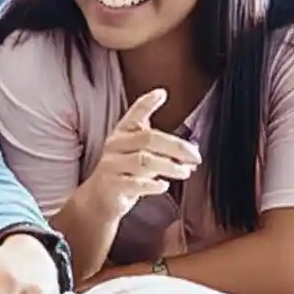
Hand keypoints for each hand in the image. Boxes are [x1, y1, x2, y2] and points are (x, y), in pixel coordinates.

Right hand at [82, 88, 201, 219]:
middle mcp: (115, 145)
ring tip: (184, 172)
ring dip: (170, 167)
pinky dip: (153, 185)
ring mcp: (111, 165)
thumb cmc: (123, 173)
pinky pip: (136, 183)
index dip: (147, 103)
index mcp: (122, 133)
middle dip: (176, 147)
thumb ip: (160, 149)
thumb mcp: (137, 153)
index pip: (134, 114)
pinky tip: (163, 186)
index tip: (161, 93)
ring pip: (144, 161)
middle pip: (148, 138)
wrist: (98, 199)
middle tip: (195, 156)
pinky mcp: (112, 185)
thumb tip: (191, 153)